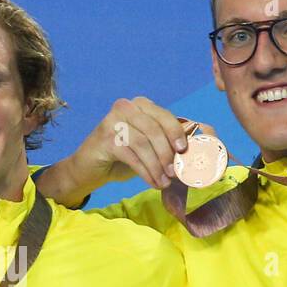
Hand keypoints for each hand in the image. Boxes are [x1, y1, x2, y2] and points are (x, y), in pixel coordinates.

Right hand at [37, 97, 217, 204]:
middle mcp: (125, 107)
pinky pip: (131, 155)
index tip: (184, 150)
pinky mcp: (104, 138)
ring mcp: (112, 121)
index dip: (176, 132)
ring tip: (164, 181)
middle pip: (154, 129)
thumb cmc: (122, 157)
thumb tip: (198, 149)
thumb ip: (165, 142)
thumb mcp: (147, 145)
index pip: (163, 115)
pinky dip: (145, 171)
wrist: (88, 169)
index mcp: (139, 104)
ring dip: (157, 165)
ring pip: (143, 143)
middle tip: (175, 173)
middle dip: (167, 153)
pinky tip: (152, 182)